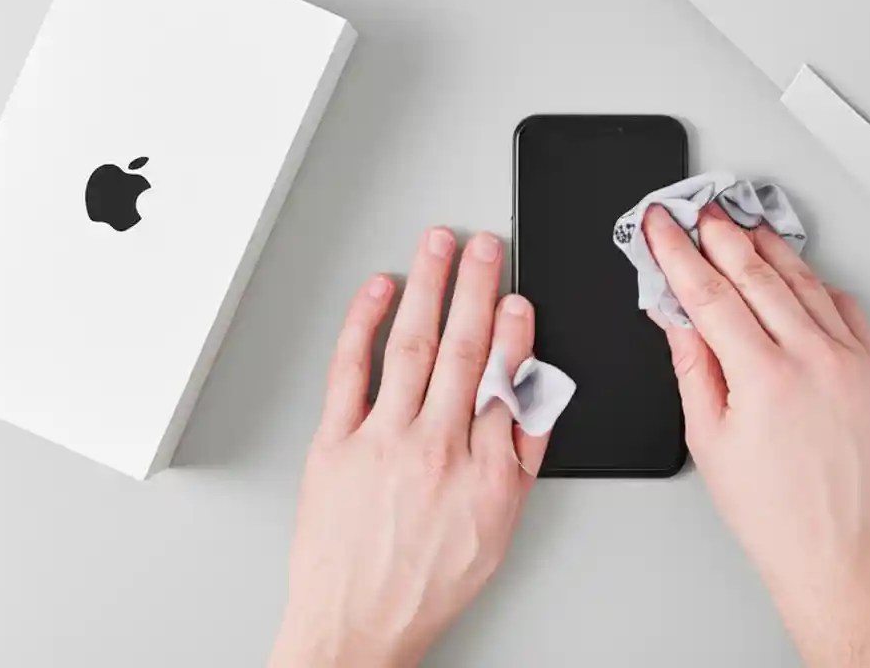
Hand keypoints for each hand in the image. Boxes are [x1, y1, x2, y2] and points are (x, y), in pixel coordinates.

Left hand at [270, 229, 549, 667]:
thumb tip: (534, 402)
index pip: (507, 381)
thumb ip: (520, 458)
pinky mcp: (335, 443)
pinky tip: (380, 291)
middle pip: (464, 349)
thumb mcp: (497, 528)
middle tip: (486, 245)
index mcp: (484, 472)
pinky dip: (365, 324)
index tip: (518, 296)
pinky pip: (351, 369)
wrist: (357, 622)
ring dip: (430, 286)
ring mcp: (382, 441)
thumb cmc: (426, 582)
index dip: (514, 329)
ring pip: (413, 347)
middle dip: (477, 286)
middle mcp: (435, 449)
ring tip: (439, 245)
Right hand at [644, 204, 869, 666]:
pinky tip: (795, 273)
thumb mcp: (709, 437)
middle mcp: (814, 360)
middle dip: (721, 236)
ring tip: (742, 226)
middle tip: (698, 212)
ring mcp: (851, 361)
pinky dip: (815, 284)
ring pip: (804, 283)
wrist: (837, 548)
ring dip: (768, 249)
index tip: (661, 227)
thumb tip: (677, 317)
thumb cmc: (773, 510)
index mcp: (765, 378)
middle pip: (757, 275)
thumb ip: (693, 365)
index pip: (710, 294)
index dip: (679, 254)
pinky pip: (843, 308)